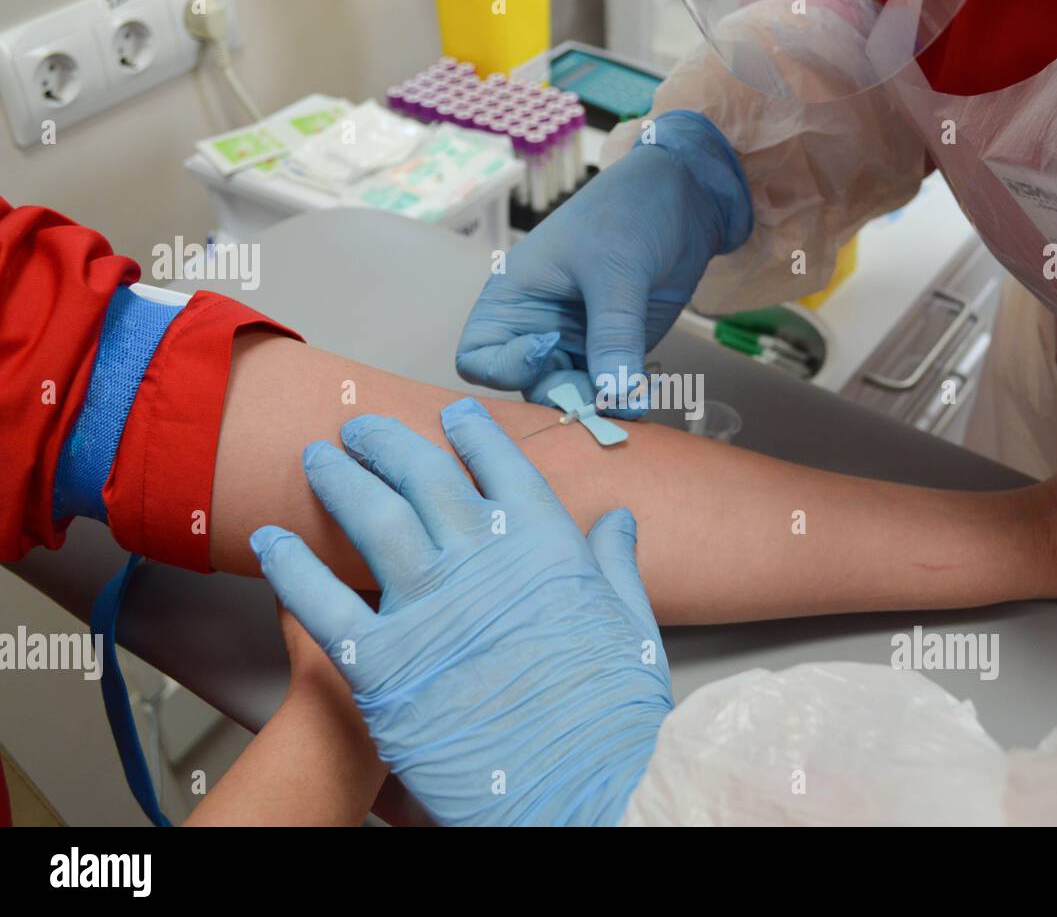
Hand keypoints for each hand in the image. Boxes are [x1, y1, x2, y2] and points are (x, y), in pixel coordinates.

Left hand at [249, 398, 672, 825]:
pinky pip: (320, 600)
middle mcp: (482, 559)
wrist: (576, 793)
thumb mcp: (632, 628)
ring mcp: (429, 606)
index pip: (500, 466)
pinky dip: (292, 566)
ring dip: (339, 479)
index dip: (471, 433)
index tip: (452, 414)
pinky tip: (273, 541)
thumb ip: (615, 565)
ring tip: (318, 457)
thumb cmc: (608, 719)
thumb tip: (618, 520)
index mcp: (545, 546)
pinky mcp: (381, 661)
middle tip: (362, 428)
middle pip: (423, 476)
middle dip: (387, 442)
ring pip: (370, 517)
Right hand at [455, 110, 751, 416]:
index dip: (505, 368)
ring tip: (633, 401)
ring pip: (573, 399)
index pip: (478, 359)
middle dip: (565, 399)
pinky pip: (610, 393)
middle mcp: (537, 330)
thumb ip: (614, 334)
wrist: (684, 198)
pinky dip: (625, 401)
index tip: (548, 346)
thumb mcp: (617, 269)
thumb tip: (614, 396)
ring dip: (600, 408)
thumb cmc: (630, 212)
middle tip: (606, 397)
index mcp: (513, 300)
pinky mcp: (615, 354)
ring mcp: (576, 346)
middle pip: (529, 390)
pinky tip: (646, 396)